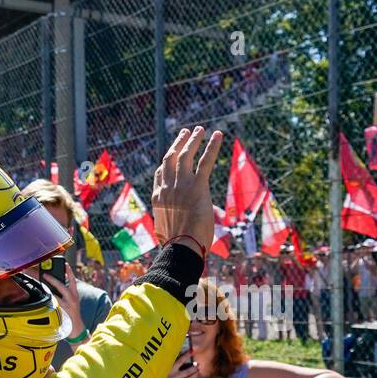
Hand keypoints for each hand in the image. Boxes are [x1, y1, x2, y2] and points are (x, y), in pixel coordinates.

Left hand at [43, 264, 83, 339]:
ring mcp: (65, 306)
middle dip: (52, 279)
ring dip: (46, 289)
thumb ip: (65, 292)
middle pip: (62, 286)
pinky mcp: (60, 312)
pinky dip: (45, 299)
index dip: (69, 271)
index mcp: (75, 294)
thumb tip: (52, 282)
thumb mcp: (72, 301)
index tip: (65, 264)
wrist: (76, 328)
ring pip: (54, 295)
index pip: (73, 280)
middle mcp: (72, 299)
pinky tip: (39, 296)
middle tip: (44, 274)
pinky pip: (51, 304)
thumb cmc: (71, 312)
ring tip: (39, 284)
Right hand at [151, 126, 222, 255]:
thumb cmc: (176, 247)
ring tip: (200, 129)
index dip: (166, 162)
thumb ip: (166, 228)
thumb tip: (165, 236)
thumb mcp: (165, 235)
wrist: (181, 248)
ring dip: (193, 139)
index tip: (171, 153)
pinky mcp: (197, 187)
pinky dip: (212, 146)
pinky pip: (205, 161)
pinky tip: (218, 135)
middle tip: (186, 132)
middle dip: (178, 143)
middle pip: (170, 158)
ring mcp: (181, 185)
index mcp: (158, 198)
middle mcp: (167, 188)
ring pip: (186, 154)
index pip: (160, 174)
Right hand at [158, 351, 199, 377]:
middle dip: (194, 368)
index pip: (180, 361)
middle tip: (198, 364)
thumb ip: (170, 364)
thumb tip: (178, 356)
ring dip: (195, 374)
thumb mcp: (164, 370)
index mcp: (171, 370)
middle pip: (188, 371)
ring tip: (198, 371)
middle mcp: (175, 376)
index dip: (186, 356)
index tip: (191, 351)